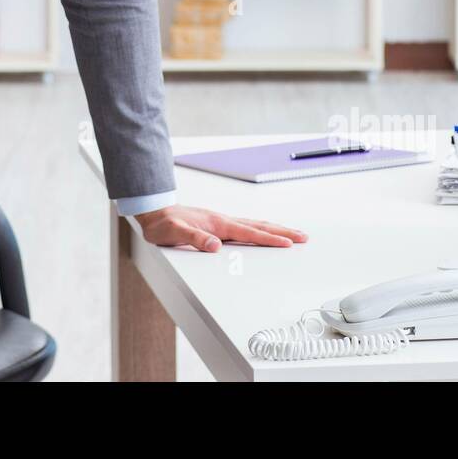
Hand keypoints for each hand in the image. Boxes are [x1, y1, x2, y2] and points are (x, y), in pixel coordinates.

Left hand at [134, 204, 306, 251]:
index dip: (270, 239)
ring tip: (292, 234)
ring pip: (254, 225)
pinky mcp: (217, 224)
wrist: (154, 212)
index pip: (249, 233)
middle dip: (282, 232)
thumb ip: (194, 239)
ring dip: (275, 229)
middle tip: (303, 236)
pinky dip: (260, 229)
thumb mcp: (175, 234)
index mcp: (217, 224)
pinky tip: (263, 233)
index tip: (289, 244)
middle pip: (259, 226)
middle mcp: (222, 221)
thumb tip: (214, 246)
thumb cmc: (163, 224)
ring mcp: (221, 222)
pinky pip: (245, 226)